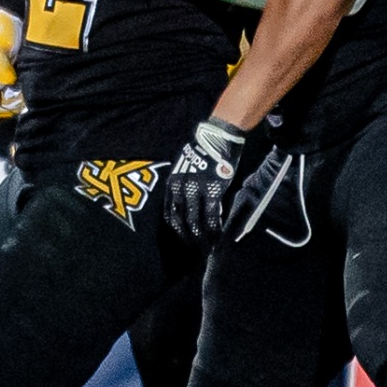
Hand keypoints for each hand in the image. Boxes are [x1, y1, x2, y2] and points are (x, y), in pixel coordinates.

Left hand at [165, 117, 248, 244]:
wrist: (216, 135)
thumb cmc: (201, 149)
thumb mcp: (184, 166)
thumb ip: (183, 184)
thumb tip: (187, 202)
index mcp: (172, 183)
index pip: (168, 212)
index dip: (174, 229)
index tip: (180, 240)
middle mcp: (180, 188)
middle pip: (180, 220)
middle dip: (186, 238)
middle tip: (193, 250)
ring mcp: (196, 190)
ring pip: (195, 221)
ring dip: (200, 238)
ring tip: (206, 249)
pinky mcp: (212, 190)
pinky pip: (212, 216)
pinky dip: (214, 229)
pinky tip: (217, 238)